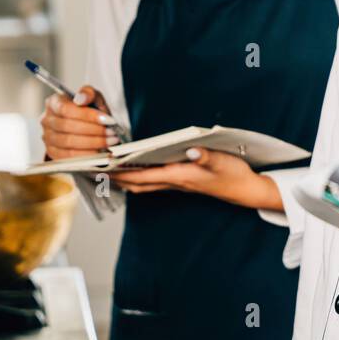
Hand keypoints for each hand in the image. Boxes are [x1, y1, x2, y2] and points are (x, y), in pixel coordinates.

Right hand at [40, 86, 118, 159]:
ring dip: (93, 143)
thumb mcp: (92, 97)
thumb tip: (81, 99)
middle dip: (94, 130)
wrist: (87, 126)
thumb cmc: (89, 109)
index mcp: (53, 103)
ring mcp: (47, 138)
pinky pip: (68, 156)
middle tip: (112, 132)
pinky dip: (87, 155)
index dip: (87, 115)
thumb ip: (88, 93)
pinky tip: (101, 151)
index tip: (107, 119)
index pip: (66, 109)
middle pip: (67, 127)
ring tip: (110, 141)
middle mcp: (46, 120)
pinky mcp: (52, 153)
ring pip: (68, 142)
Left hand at [108, 148, 281, 208]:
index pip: (142, 176)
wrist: (245, 189)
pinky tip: (133, 170)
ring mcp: (176, 184)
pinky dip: (137, 177)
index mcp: (179, 176)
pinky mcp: (181, 182)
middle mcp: (174, 182)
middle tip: (93, 169)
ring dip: (124, 179)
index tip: (102, 166)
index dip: (121, 172)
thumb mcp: (222, 161)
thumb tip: (190, 150)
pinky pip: (152, 182)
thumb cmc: (233, 174)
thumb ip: (205, 156)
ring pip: (142, 184)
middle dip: (114, 177)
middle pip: (136, 183)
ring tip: (106, 170)